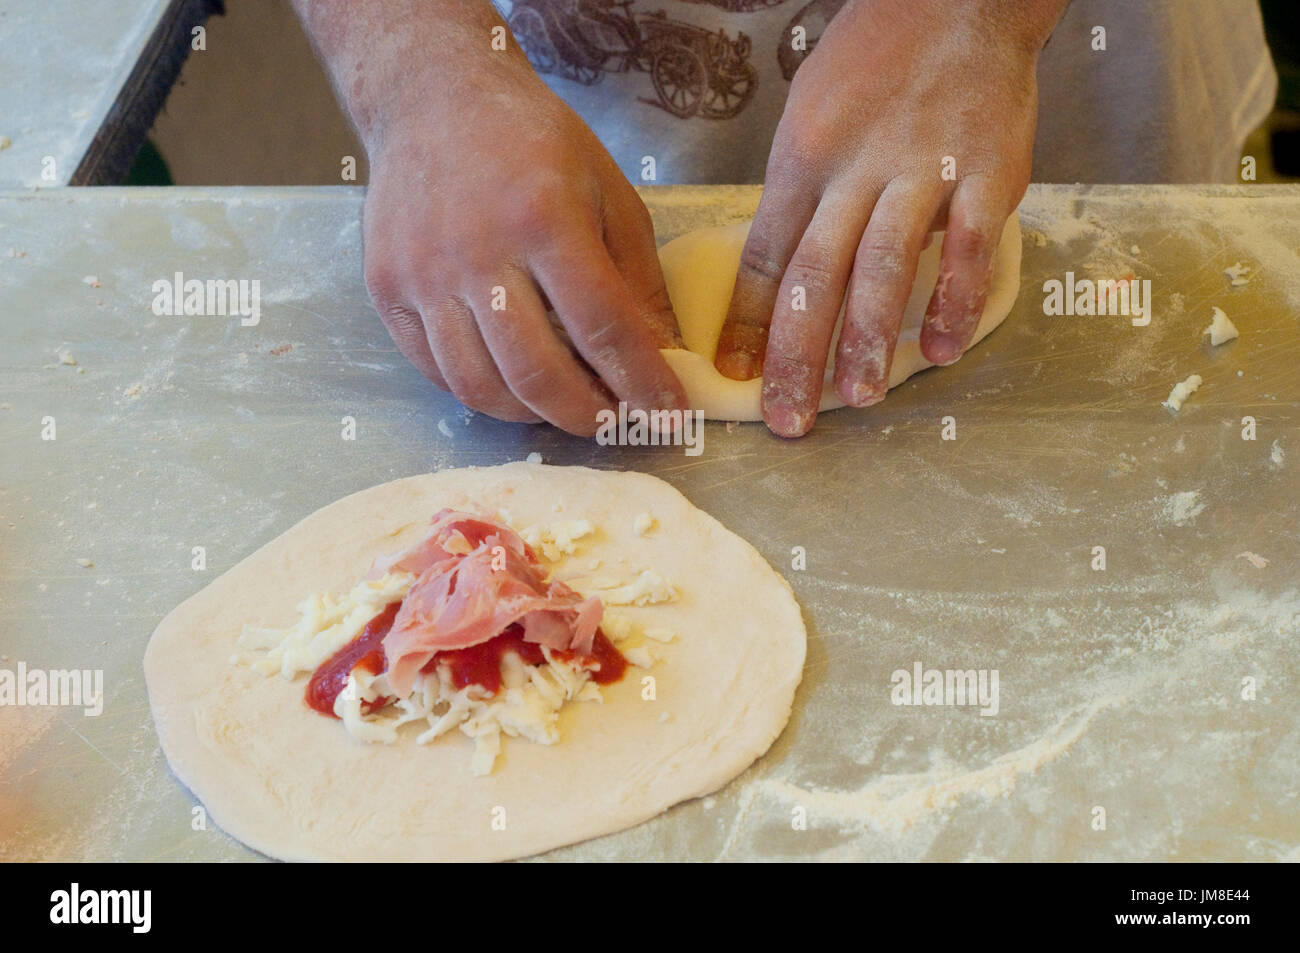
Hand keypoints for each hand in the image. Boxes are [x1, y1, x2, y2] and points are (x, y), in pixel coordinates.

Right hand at [361, 57, 684, 434]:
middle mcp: (477, 252)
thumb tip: (663, 357)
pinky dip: (480, 393)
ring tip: (566, 408)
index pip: (604, 328)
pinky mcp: (386, 287)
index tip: (670, 417)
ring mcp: (422, 275)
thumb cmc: (533, 142)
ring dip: (532, 415)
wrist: (433, 97)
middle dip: (587, 417)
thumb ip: (637, 280)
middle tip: (615, 424)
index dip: (642, 383)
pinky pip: (436, 370)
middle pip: (537, 374)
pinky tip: (513, 386)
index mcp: (544, 219)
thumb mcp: (608, 193)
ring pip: (479, 386)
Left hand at [714, 0, 1063, 436]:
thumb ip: (799, 192)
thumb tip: (779, 270)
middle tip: (788, 418)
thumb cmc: (874, 63)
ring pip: (886, 268)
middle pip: (816, 275)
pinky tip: (943, 350)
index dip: (750, 321)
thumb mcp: (811, 116)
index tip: (737, 373)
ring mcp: (922, 173)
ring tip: (858, 398)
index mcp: (803, 159)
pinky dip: (955, 301)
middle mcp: (855, 171)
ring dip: (868, 340)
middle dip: (797, 355)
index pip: (767, 254)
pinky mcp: (987, 174)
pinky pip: (970, 248)